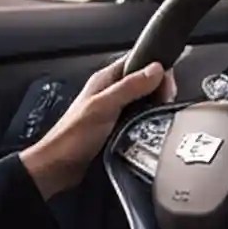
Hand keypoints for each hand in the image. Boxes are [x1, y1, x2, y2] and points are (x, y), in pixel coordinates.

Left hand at [21, 59, 171, 199]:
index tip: (168, 82)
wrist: (59, 167)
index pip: (137, 61)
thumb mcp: (104, 106)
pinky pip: (141, 120)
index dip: (155, 67)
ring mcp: (115, 111)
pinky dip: (150, 122)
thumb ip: (129, 87)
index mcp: (105, 79)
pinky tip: (154, 130)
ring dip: (155, 107)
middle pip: (144, 82)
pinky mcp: (119, 129)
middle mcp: (111, 92)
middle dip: (159, 90)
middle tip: (166, 102)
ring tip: (162, 116)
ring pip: (144, 102)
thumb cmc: (73, 136)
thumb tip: (156, 69)